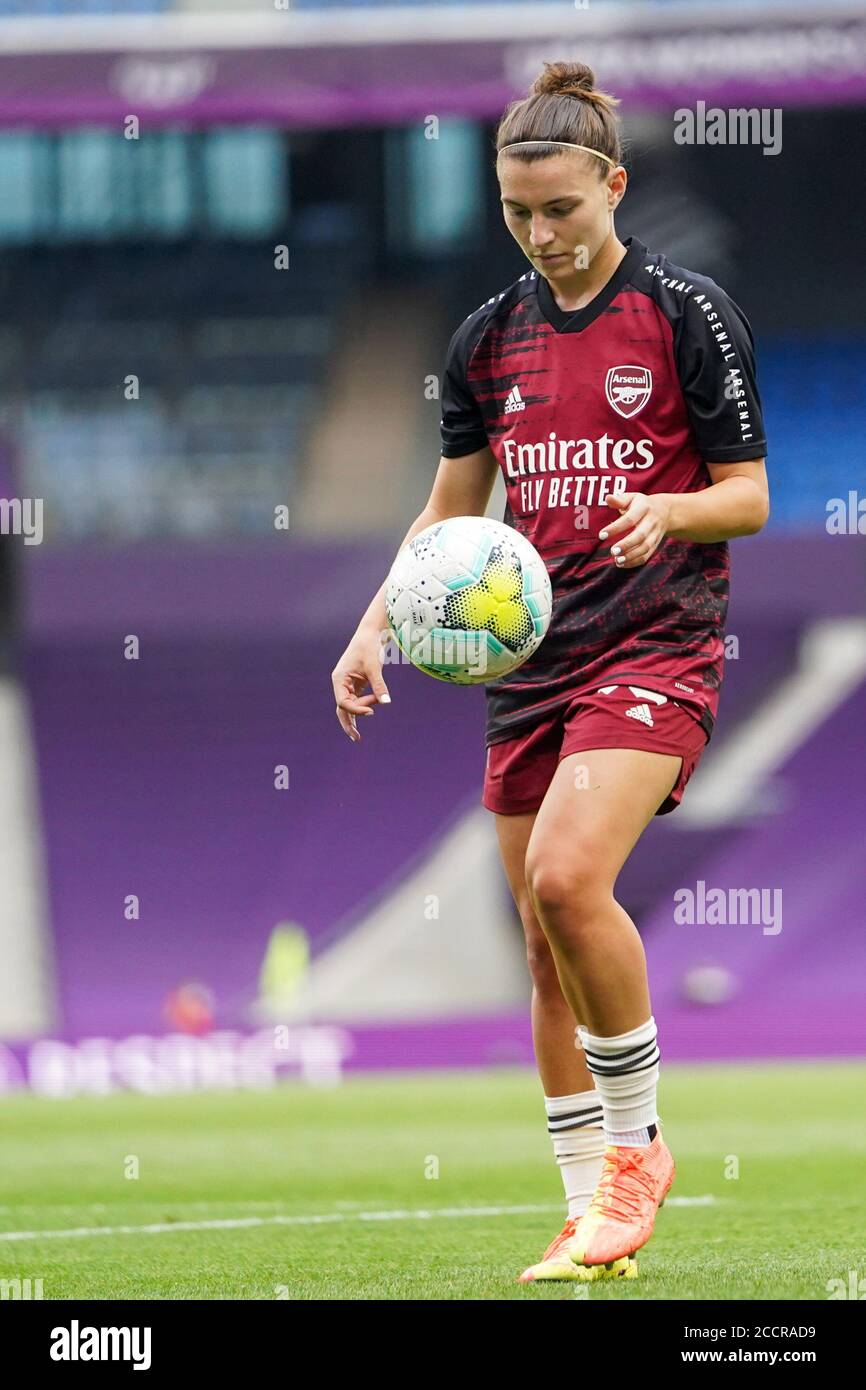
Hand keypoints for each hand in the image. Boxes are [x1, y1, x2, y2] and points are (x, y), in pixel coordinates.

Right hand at [331, 627, 391, 742]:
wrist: (371, 632)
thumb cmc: (369, 646)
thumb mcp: (374, 666)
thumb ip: (379, 685)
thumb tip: (386, 702)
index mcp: (339, 678)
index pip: (343, 701)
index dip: (356, 709)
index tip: (372, 711)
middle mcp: (341, 683)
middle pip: (341, 708)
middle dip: (348, 723)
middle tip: (356, 739)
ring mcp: (348, 684)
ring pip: (349, 706)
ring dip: (357, 715)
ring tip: (357, 736)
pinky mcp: (356, 684)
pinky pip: (356, 700)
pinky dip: (362, 708)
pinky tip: (366, 717)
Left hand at [599, 491, 671, 568]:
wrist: (666, 511)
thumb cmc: (641, 504)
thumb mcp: (632, 498)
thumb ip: (619, 500)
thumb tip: (607, 498)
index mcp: (643, 508)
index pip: (629, 519)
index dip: (615, 528)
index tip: (601, 535)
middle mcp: (651, 522)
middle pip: (640, 535)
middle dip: (626, 545)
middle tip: (612, 551)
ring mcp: (655, 534)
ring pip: (645, 547)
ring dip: (631, 556)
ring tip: (617, 560)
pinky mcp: (656, 544)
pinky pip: (647, 555)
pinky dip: (635, 562)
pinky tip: (622, 563)